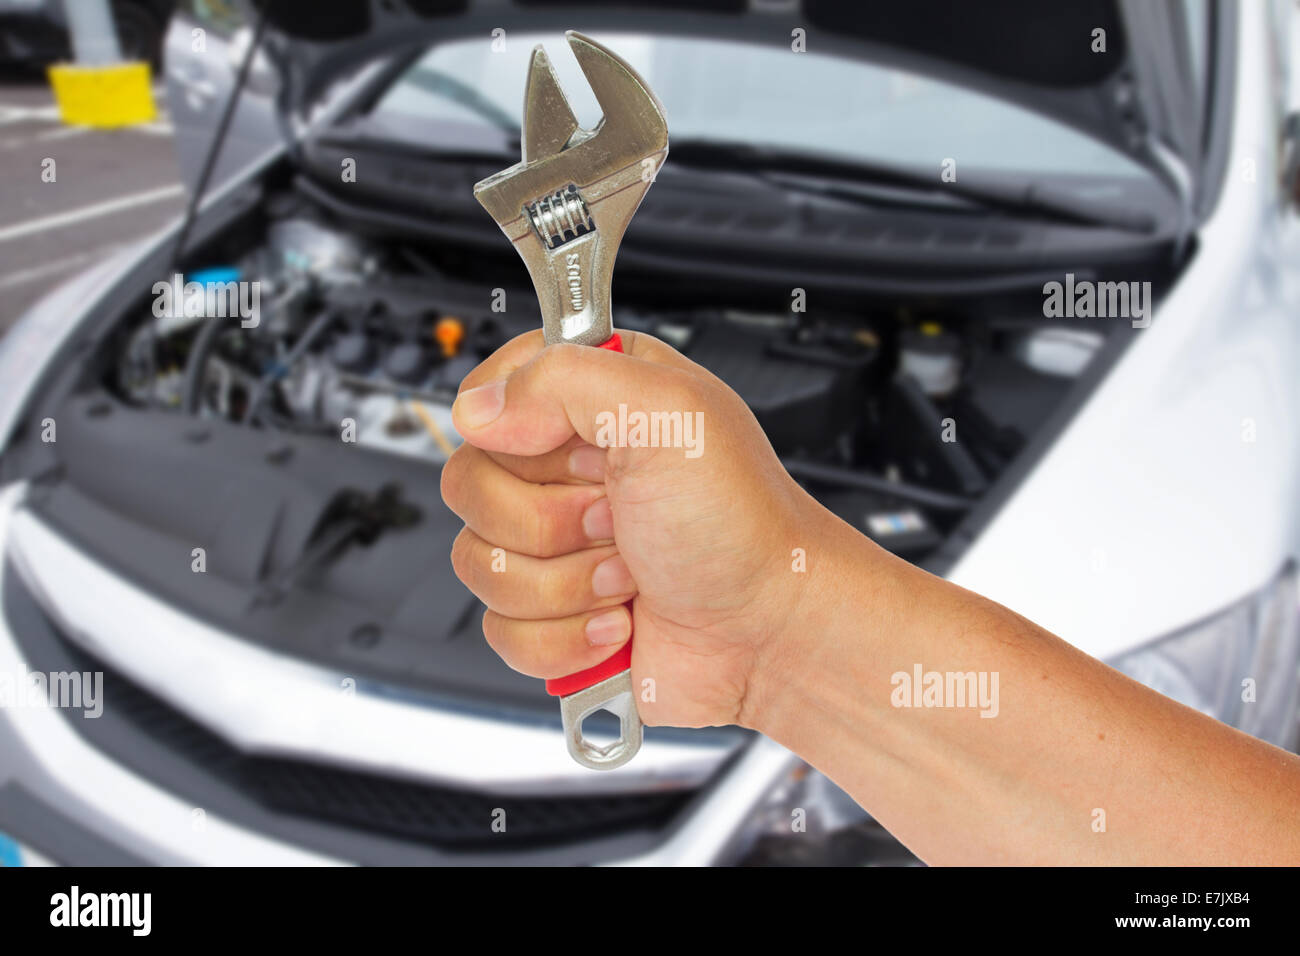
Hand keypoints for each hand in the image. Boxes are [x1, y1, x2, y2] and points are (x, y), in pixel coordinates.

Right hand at [442, 329, 856, 727]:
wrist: (770, 634)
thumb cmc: (743, 525)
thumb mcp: (666, 414)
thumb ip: (562, 380)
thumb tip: (479, 410)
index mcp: (593, 399)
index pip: (489, 392)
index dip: (516, 430)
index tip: (580, 451)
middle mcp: (567, 467)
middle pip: (469, 483)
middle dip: (549, 519)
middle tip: (616, 518)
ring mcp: (555, 544)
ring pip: (478, 561)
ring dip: (563, 582)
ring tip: (628, 572)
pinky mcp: (551, 612)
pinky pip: (499, 628)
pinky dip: (564, 636)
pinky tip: (619, 619)